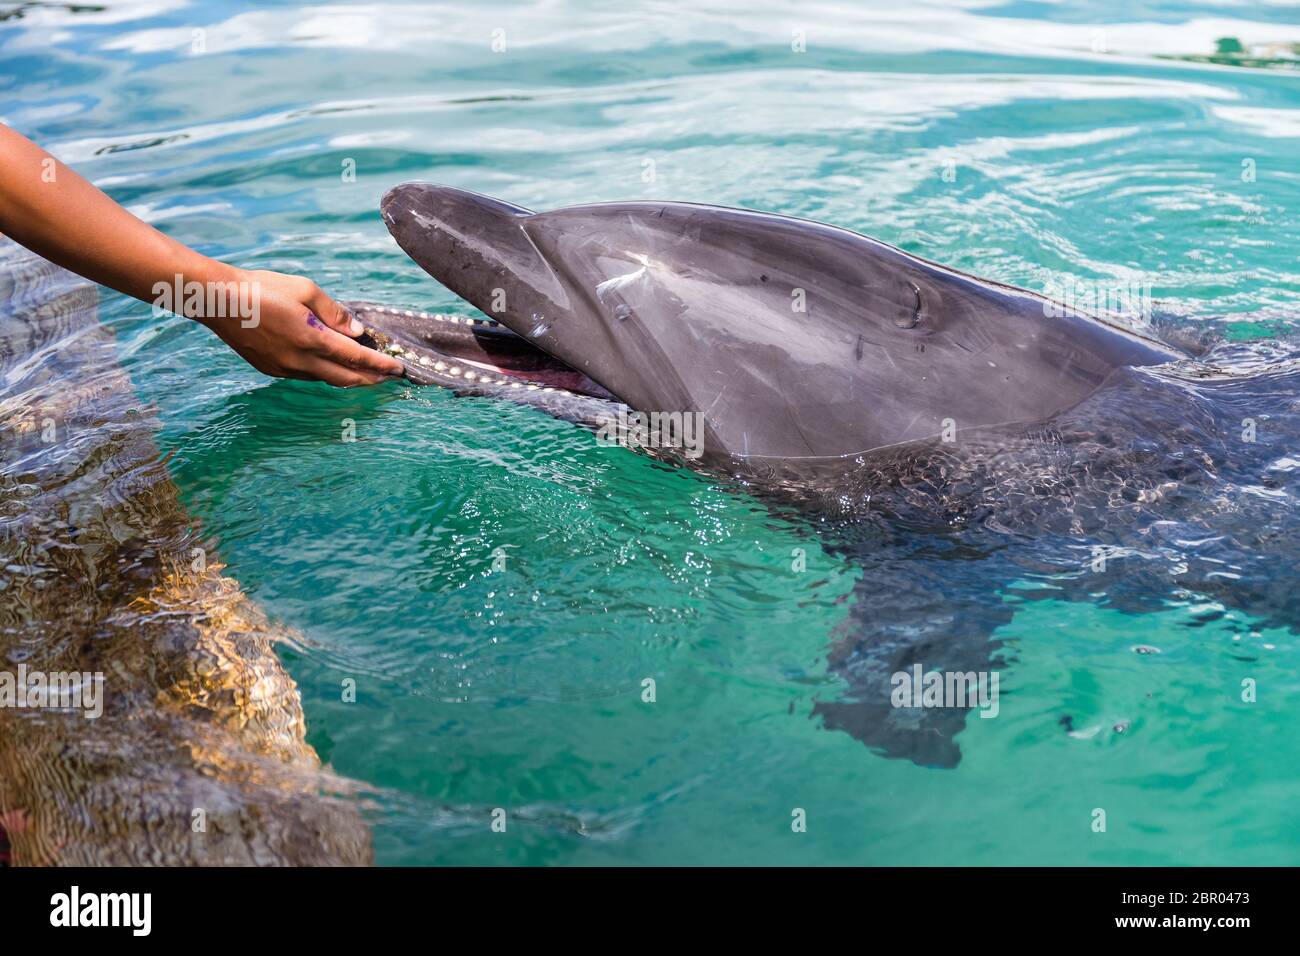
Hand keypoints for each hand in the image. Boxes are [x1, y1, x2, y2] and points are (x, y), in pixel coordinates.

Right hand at [195, 267, 404, 386]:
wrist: (217, 300)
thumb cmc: (262, 288)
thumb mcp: (304, 289)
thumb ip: (334, 313)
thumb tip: (357, 331)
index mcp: (311, 338)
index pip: (355, 357)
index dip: (380, 365)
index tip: (398, 369)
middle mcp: (299, 359)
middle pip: (344, 378)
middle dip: (369, 379)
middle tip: (387, 377)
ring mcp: (283, 368)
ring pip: (324, 378)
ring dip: (346, 376)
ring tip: (363, 372)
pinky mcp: (270, 369)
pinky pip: (305, 374)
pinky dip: (323, 372)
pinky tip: (329, 364)